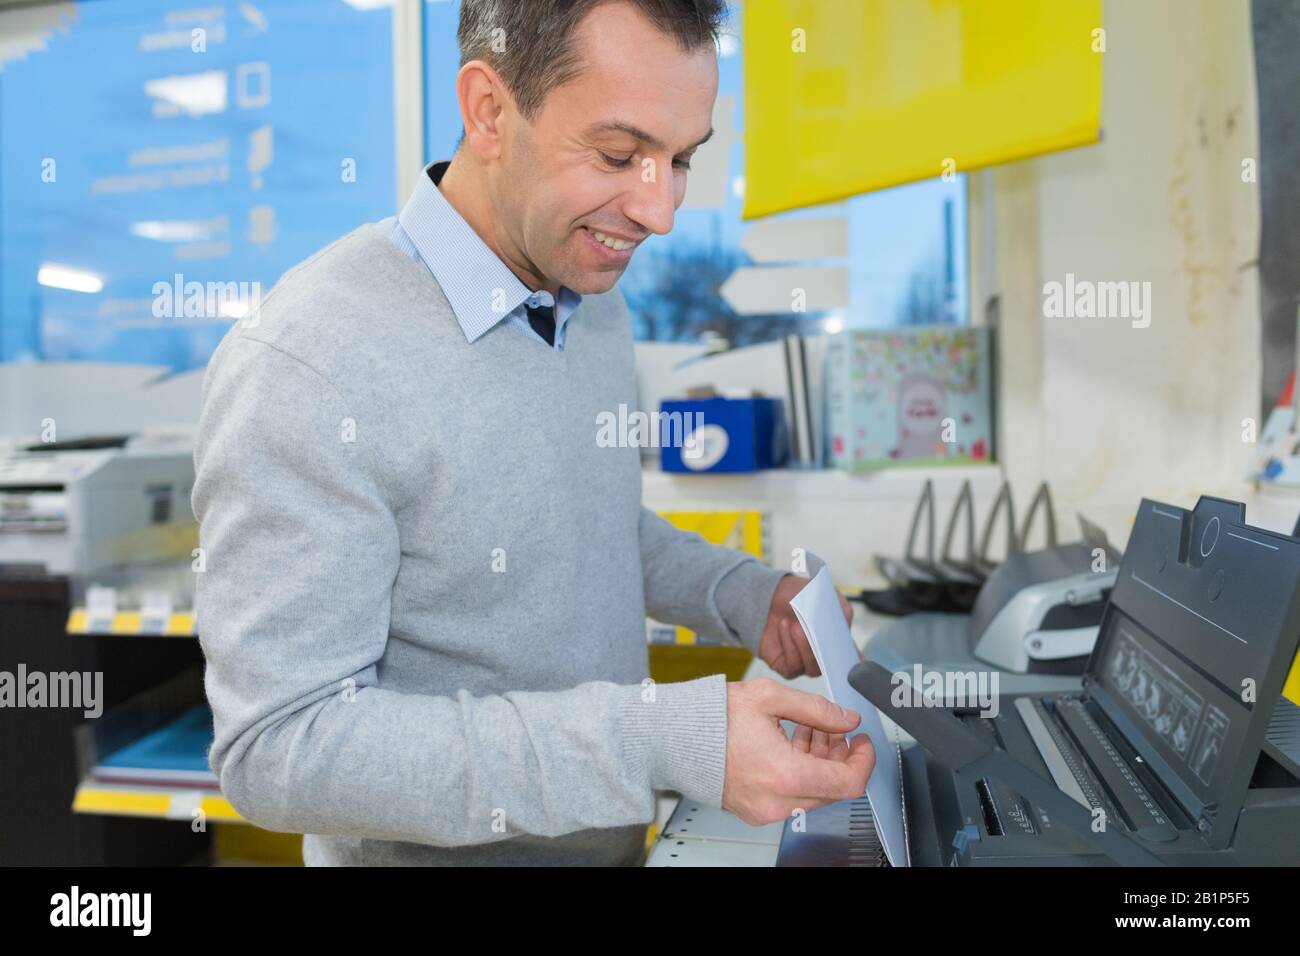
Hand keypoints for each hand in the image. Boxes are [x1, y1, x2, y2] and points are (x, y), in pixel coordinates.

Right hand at [722, 678, 874, 825]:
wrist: (673, 738)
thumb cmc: (712, 718)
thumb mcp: (770, 697)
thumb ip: (817, 709)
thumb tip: (847, 719)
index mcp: (784, 776)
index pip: (848, 783)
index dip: (864, 760)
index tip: (863, 742)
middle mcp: (777, 802)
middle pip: (832, 788)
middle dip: (839, 756)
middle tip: (834, 729)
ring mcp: (765, 811)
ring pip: (813, 794)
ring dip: (820, 763)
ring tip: (809, 731)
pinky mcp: (755, 811)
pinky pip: (792, 798)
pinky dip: (800, 773)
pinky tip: (790, 745)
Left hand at [757, 574, 853, 678]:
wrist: (769, 594)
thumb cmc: (798, 596)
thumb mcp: (826, 595)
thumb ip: (842, 611)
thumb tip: (845, 628)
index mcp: (838, 640)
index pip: (852, 661)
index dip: (854, 665)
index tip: (849, 659)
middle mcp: (823, 656)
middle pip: (832, 666)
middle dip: (825, 650)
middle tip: (817, 633)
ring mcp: (806, 663)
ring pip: (813, 667)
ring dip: (804, 645)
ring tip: (796, 625)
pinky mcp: (787, 667)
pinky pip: (793, 665)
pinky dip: (789, 645)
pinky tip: (784, 628)